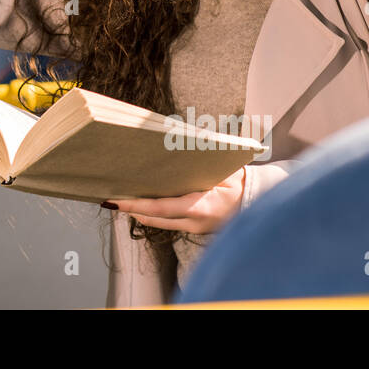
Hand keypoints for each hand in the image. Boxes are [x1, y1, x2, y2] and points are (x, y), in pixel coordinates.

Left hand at [104, 167, 246, 234]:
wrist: (258, 200)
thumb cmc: (238, 180)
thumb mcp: (221, 169)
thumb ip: (199, 160)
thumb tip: (183, 139)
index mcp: (202, 207)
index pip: (161, 208)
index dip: (136, 205)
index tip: (116, 201)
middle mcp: (196, 222)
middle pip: (155, 219)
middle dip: (131, 210)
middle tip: (110, 198)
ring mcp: (196, 229)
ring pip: (160, 223)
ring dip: (140, 212)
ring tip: (120, 199)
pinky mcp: (195, 229)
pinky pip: (169, 222)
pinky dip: (153, 214)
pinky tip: (142, 204)